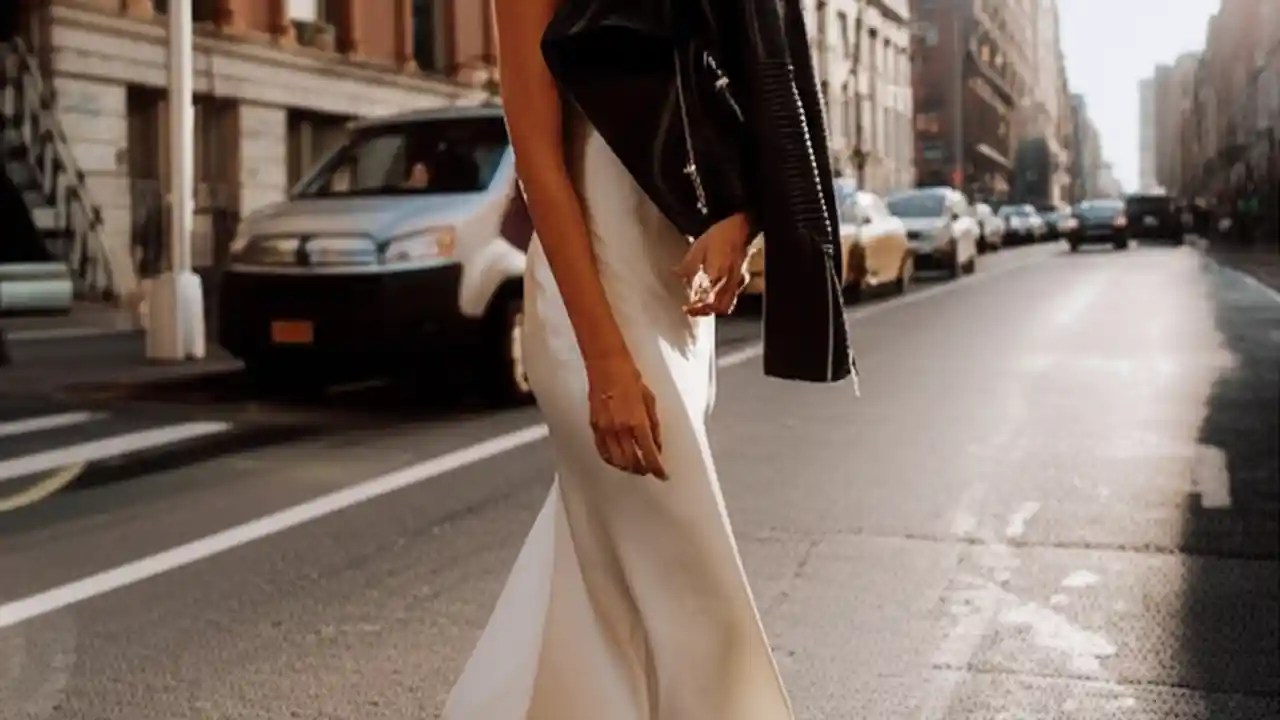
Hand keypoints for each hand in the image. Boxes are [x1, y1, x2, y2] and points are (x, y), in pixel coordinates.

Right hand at [586, 357, 666, 479]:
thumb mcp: (650, 399)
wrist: (605, 364)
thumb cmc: (631, 377)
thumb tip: (657, 446)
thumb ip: (654, 425)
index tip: (663, 476)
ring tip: (635, 467)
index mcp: (637, 421)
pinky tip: (618, 460)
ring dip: (627, 467)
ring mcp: (605, 429)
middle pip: (631, 461)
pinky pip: (602, 451)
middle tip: (649, 470)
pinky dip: (611, 460)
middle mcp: (620, 429)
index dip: (657, 468)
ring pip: (616, 460)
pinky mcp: (593, 426)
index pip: (648, 454)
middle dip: (642, 469)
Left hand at [676, 212, 753, 315]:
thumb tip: (675, 273)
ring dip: (713, 310)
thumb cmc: (722, 235)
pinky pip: (732, 298)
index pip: (705, 299)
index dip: (695, 307)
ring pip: (726, 305)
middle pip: (717, 307)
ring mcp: (736, 282)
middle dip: (703, 312)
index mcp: (716, 274)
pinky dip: (721, 302)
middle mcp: (728, 282)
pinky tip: (714, 297)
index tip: (687, 308)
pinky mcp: (741, 280)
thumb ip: (687, 265)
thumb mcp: (699, 247)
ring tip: (702, 307)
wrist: (741, 228)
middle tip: (692, 310)